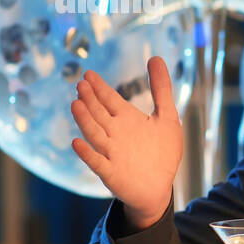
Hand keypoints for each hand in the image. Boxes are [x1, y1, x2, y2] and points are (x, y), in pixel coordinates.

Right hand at [70, 57, 182, 230]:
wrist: (158, 187)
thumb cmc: (161, 151)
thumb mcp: (167, 117)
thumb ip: (161, 88)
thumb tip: (155, 57)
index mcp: (126, 119)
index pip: (109, 100)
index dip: (100, 88)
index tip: (88, 74)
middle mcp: (115, 134)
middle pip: (99, 114)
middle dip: (91, 100)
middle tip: (81, 84)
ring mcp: (111, 153)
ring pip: (95, 134)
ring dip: (85, 121)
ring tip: (76, 105)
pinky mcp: (111, 173)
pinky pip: (96, 162)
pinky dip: (87, 154)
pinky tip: (76, 143)